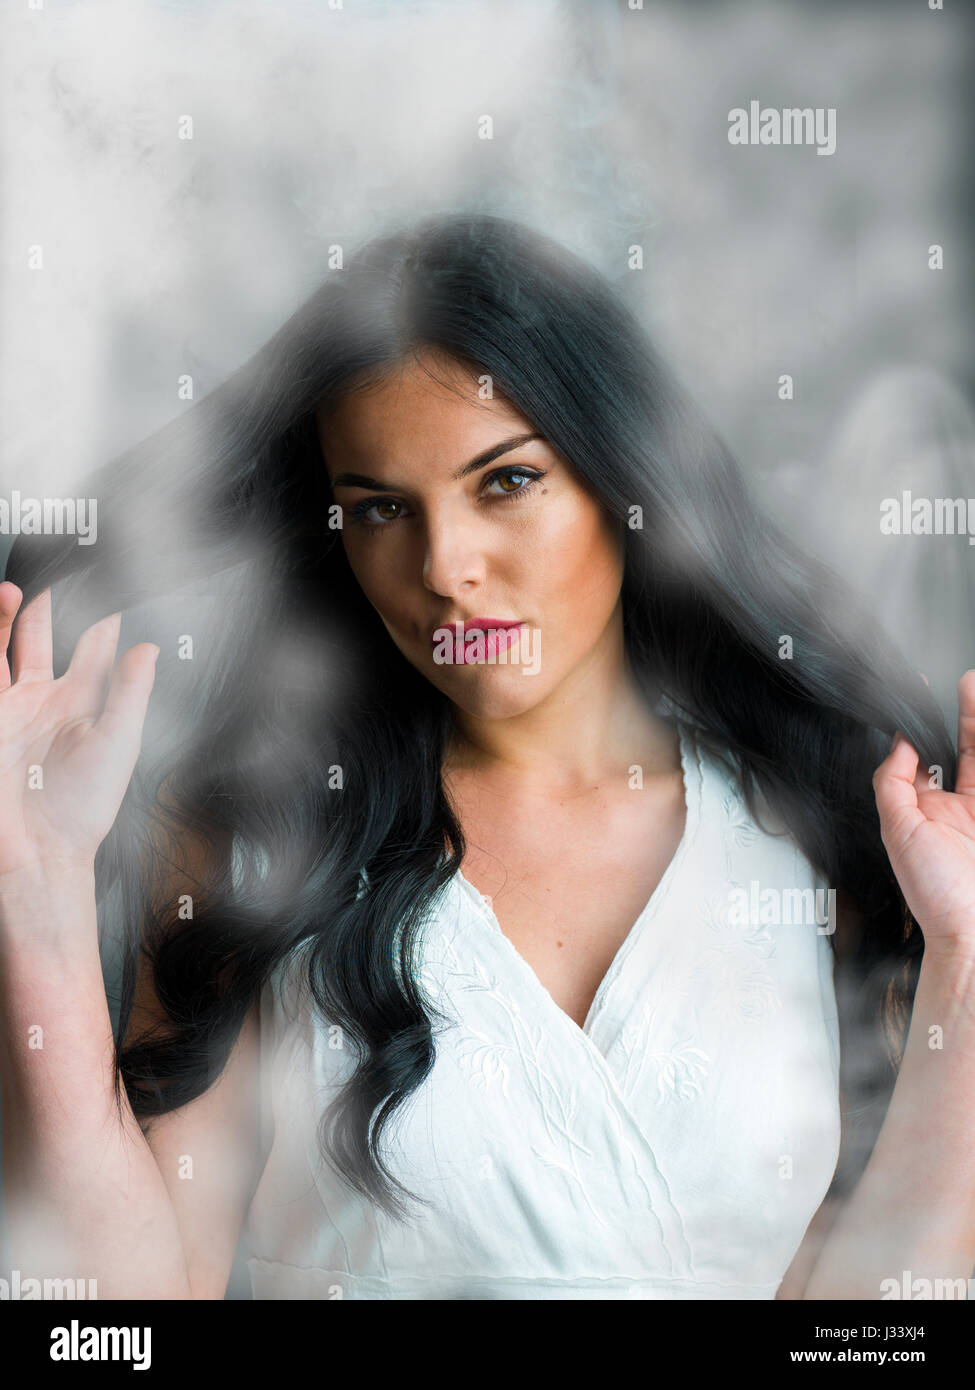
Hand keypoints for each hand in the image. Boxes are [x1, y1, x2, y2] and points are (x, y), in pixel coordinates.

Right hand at [0, 581, 158, 881]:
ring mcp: (9, 706)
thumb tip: (149, 647)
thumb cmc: (82, 809)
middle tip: (54, 567)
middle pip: (40, 634)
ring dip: (6, 615)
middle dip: (44, 601)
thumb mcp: (118, 742)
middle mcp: (45, 698)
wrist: (37, 851)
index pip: (93, 643)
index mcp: (84, 701)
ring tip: (14, 585)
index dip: (101, 610)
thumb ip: (131, 691)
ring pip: (3, 645)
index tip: (110, 577)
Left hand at [873, 669, 974, 956]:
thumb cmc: (935, 895)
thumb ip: (892, 783)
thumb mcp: (898, 831)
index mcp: (921, 812)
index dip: (918, 728)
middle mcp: (954, 809)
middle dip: (964, 716)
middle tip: (966, 683)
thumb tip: (898, 742)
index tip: (920, 695)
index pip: (918, 760)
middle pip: (961, 751)